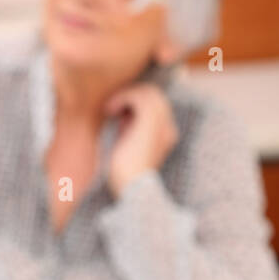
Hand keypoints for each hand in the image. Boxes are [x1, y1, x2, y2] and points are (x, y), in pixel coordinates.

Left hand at [104, 82, 177, 197]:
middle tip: (114, 113)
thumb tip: (122, 113)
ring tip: (110, 111)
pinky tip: (110, 111)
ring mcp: (162, 123)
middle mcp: (168, 128)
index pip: (157, 106)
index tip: (119, 118)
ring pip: (149, 92)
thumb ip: (129, 129)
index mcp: (165, 135)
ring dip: (126, 96)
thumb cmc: (124, 173)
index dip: (136, 106)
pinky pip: (139, 96)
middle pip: (155, 95)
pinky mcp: (150, 121)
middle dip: (132, 98)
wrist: (131, 187)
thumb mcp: (127, 146)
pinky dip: (122, 98)